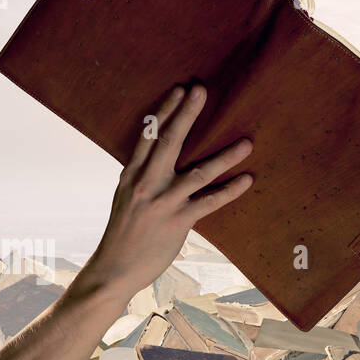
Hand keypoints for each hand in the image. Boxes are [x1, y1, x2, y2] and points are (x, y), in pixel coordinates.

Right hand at [75, 83, 253, 302]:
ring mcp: (162, 203)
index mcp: (132, 175)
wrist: (113, 271)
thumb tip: (157, 154)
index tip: (180, 89)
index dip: (165, 111)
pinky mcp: (177, 222)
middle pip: (169, 142)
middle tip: (201, 89)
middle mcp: (146, 184)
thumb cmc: (125, 231)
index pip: (149, 135)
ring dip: (225, 157)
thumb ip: (142, 174)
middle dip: (186, 114)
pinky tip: (247, 180)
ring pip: (198, 173)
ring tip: (247, 143)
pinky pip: (209, 202)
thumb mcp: (126, 197)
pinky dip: (230, 191)